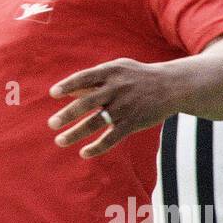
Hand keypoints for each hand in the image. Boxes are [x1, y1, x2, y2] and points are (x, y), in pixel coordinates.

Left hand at [48, 58, 173, 158]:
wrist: (171, 86)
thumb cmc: (137, 76)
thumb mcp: (117, 70)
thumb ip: (92, 80)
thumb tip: (67, 92)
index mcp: (110, 72)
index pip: (84, 77)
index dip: (68, 85)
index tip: (53, 93)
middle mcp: (116, 89)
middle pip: (88, 102)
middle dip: (68, 114)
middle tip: (51, 124)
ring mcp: (125, 107)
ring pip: (96, 123)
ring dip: (76, 133)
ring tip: (60, 141)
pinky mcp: (133, 122)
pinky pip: (112, 137)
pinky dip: (97, 147)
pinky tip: (84, 153)